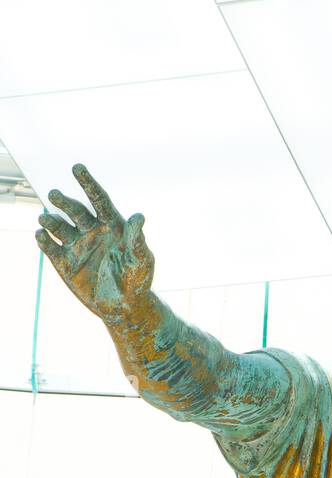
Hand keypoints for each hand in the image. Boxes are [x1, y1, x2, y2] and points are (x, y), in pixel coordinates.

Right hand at [35, 164, 153, 322]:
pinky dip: (44, 242)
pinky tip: (40, 236)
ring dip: (50, 221)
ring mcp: (77, 245)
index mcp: (110, 224)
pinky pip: (52, 249)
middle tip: (55, 194)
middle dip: (64, 202)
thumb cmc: (137, 280)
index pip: (98, 199)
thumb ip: (138, 240)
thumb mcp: (141, 261)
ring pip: (60, 227)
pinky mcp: (65, 263)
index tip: (77, 168)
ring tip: (44, 219)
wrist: (124, 306)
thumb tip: (139, 217)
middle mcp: (91, 230)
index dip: (88, 183)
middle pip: (75, 210)